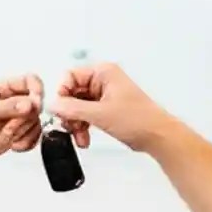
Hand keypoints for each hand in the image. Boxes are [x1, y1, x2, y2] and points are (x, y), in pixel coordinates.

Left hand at [0, 74, 43, 160]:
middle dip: (25, 118)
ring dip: (23, 131)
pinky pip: (36, 135)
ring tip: (6, 133)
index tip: (35, 104)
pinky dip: (26, 142)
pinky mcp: (25, 129)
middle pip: (36, 104)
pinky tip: (12, 142)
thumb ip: (8, 107)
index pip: (30, 80)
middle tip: (10, 124)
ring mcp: (22, 115)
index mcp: (6, 87)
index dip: (36, 90)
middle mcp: (17, 99)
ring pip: (37, 121)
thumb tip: (28, 104)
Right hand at [49, 63, 174, 152]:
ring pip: (77, 106)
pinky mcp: (106, 109)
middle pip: (72, 92)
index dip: (63, 93)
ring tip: (79, 136)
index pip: (71, 76)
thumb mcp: (100, 114)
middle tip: (69, 125)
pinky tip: (84, 138)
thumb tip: (54, 105)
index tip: (61, 109)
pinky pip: (86, 114)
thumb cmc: (140, 119)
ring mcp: (104, 95)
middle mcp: (103, 80)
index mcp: (104, 72)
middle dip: (69, 112)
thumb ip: (73, 109)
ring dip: (75, 122)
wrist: (157, 136)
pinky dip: (83, 126)